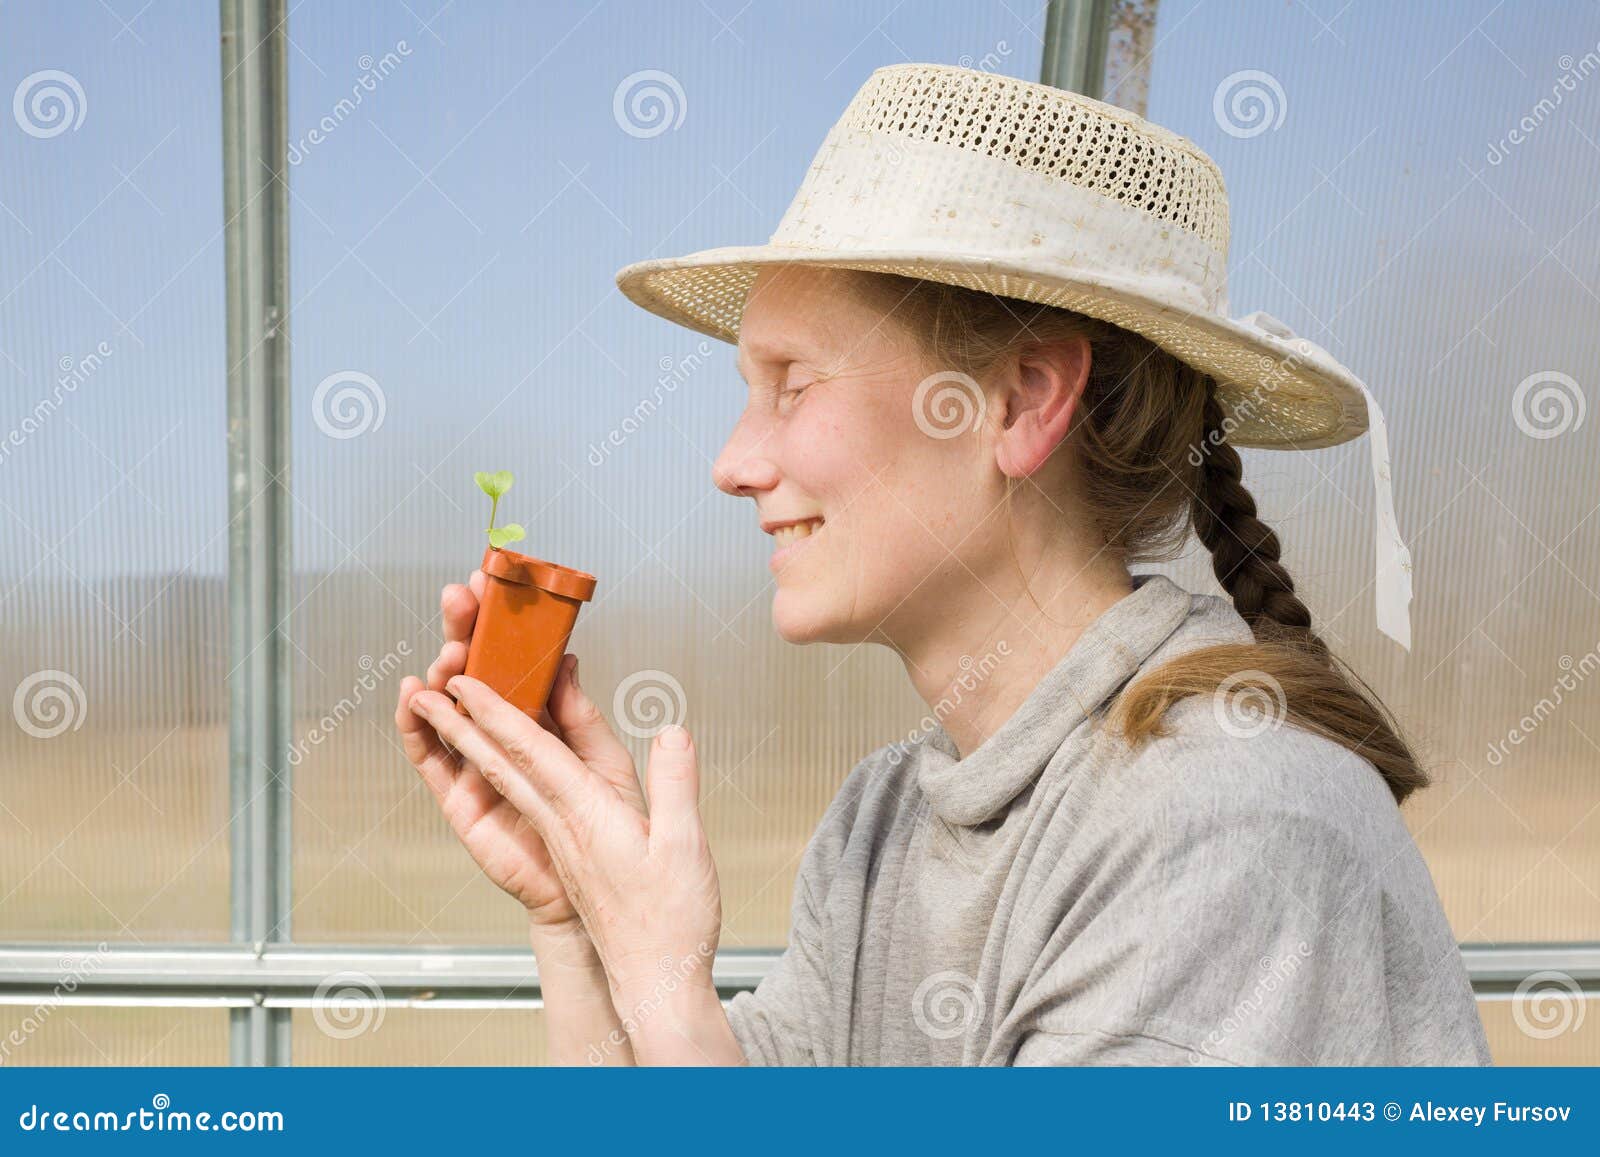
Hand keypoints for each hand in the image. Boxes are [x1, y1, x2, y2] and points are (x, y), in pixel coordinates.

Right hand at [394, 573, 645, 930]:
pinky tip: (414, 697)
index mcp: (546, 721)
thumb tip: (565, 661)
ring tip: (447, 649)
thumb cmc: (613, 833)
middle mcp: (506, 738)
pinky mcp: (461, 801)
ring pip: (449, 708)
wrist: (603, 896)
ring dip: (442, 672)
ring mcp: (479, 766)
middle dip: (465, 631)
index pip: (516, 660)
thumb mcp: (608, 766)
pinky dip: (417, 727)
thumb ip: (583, 716)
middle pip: (476, 674)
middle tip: (461, 598)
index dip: (501, 623)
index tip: (493, 582)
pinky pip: (431, 759)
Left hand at [405, 676, 721, 1009]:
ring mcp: (559, 840)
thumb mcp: (684, 845)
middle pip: (500, 764)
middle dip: (460, 724)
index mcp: (586, 819)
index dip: (495, 713)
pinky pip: (527, 798)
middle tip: (426, 690)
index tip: (464, 683)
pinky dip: (504, 768)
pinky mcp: (566, 852)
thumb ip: (675, 783)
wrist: (656, 980)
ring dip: (471, 744)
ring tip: (442, 714)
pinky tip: (501, 759)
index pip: (530, 753)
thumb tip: (672, 731)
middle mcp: (561, 827)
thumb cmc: (671, 920)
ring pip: (506, 781)